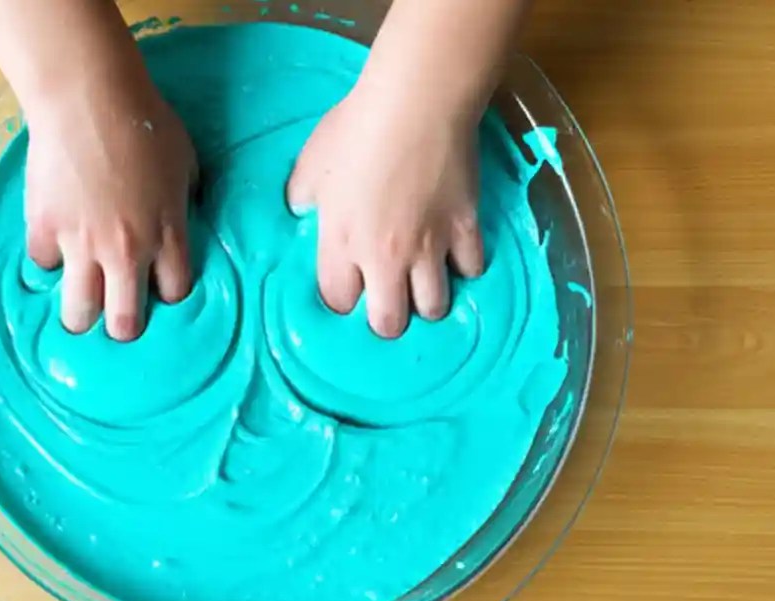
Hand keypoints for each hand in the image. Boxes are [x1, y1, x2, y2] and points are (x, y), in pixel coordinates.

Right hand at [24, 78, 196, 341]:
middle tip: (118, 318)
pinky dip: (48, 258)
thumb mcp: (185, 161)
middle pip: (125, 323)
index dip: (167, 295)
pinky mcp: (45, 230)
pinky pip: (44, 264)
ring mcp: (82, 245)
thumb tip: (184, 214)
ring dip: (81, 316)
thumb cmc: (145, 123)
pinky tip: (54, 246)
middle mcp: (127, 252)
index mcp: (167, 236)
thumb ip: (185, 199)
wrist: (88, 101)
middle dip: (123, 328)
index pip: (174, 294)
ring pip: (78, 314)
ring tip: (81, 311)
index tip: (158, 287)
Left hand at [287, 84, 483, 338]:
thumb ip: (302, 197)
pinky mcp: (465, 229)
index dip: (341, 299)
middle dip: (387, 320)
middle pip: (389, 323)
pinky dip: (465, 266)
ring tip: (423, 285)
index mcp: (341, 243)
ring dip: (428, 302)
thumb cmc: (355, 129)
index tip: (347, 286)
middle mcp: (384, 258)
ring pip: (434, 307)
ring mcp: (429, 247)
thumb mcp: (310, 162)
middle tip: (389, 301)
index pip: (338, 301)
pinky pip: (471, 268)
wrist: (417, 103)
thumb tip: (302, 212)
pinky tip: (456, 254)